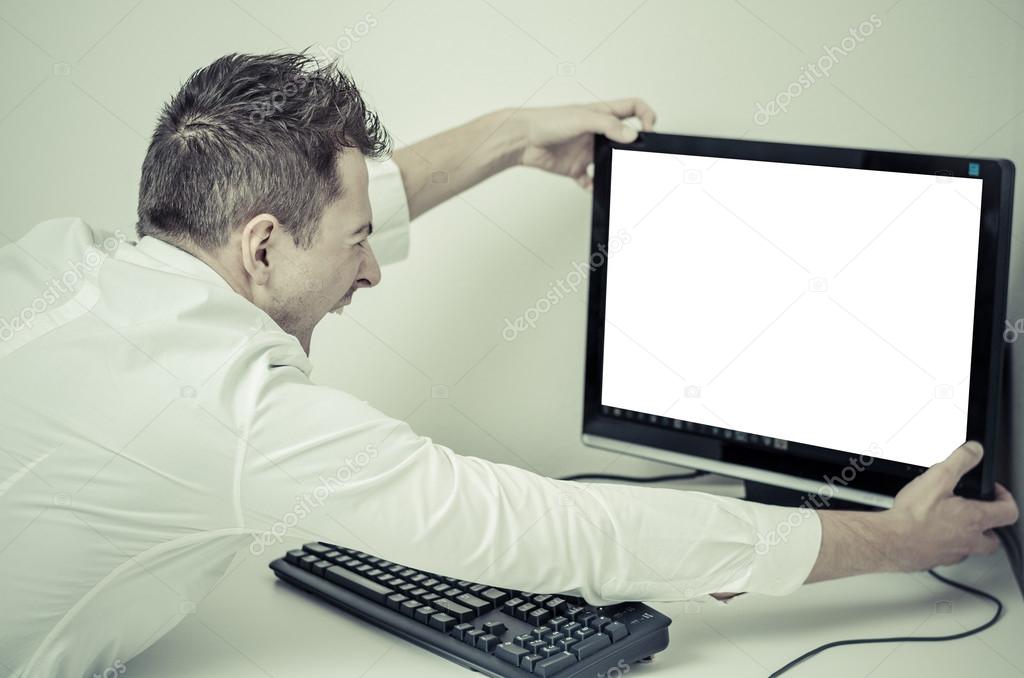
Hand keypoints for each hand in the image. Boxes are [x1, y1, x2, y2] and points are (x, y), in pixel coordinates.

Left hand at [514, 98, 656, 189]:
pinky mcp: (576, 168)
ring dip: (617, 168)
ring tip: (621, 174)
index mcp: (601, 114)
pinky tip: (596, 189)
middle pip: (625, 136)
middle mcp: (597, 132)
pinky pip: (590, 180)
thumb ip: (609, 126)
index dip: (646, 115)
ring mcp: (587, 151)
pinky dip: (594, 186)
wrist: (522, 140)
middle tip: (640, 156)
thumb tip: (632, 136)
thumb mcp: (583, 119)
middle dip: (635, 145)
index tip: (649, 130)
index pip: (633, 108)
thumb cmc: (546, 122)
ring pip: (610, 161)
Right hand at [884, 441, 1017, 570]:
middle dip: (991, 526)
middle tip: (981, 514)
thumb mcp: (938, 477)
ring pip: (971, 549)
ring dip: (969, 538)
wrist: (892, 541)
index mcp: (975, 519)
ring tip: (956, 525)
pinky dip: (946, 546)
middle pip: (994, 539)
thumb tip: (975, 450)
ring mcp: (953, 554)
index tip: (995, 492)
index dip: (1006, 499)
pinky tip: (932, 535)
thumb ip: (960, 460)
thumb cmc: (914, 515)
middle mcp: (969, 540)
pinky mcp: (935, 561)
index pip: (1008, 512)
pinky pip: (949, 555)